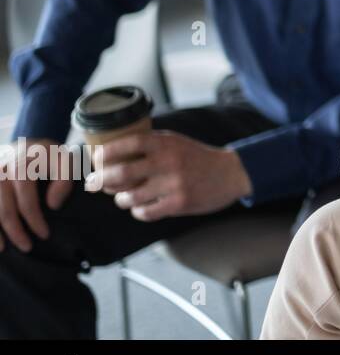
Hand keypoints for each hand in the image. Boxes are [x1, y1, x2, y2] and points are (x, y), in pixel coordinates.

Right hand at [0, 137, 74, 253]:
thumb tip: (53, 205)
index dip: (34, 219)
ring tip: (3, 249)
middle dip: (15, 231)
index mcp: (21, 163)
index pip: (26, 199)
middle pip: (5, 208)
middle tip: (27, 247)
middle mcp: (0, 168)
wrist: (27, 144)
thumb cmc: (48, 156)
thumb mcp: (64, 160)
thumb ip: (64, 180)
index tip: (44, 235)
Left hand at [91, 130, 252, 220]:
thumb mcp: (175, 142)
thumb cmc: (197, 157)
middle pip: (121, 174)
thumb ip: (149, 144)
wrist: (230, 173)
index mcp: (166, 143)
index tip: (95, 160)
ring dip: (119, 199)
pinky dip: (137, 211)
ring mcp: (173, 184)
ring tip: (121, 197)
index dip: (104, 153)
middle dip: (100, 180)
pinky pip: (145, 212)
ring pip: (129, 197)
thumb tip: (111, 152)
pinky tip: (140, 207)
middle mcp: (168, 162)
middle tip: (93, 184)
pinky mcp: (179, 203)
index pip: (126, 144)